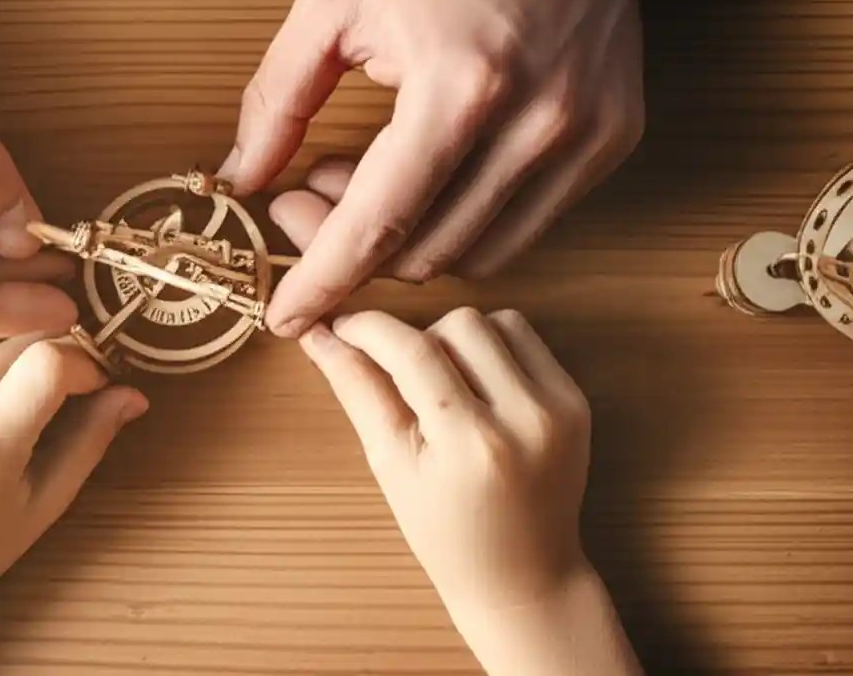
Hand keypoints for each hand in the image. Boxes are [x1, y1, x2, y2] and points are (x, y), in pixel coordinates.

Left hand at [0, 334, 148, 608]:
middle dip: (58, 351)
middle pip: (22, 337)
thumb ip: (90, 440)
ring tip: (13, 398)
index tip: (97, 382)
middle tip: (68, 385)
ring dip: (13, 352)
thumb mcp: (45, 502)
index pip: (51, 362)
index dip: (86, 363)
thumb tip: (134, 392)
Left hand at [221, 0, 644, 335]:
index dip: (323, 280)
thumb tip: (246, 174)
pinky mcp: (613, 137)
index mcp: (461, 86)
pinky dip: (464, 221)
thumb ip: (279, 96)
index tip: (286, 315)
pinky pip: (525, 224)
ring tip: (365, 176)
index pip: (380, 224)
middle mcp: (535, 123)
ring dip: (408, 240)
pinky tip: (427, 173)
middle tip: (307, 196)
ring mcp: (585, 134)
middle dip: (352, 246)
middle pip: (425, 251)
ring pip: (476, 252)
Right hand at [300, 308, 589, 613]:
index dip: (368, 328)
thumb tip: (319, 335)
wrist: (524, 575)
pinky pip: (526, 339)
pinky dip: (493, 348)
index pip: (411, 352)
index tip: (341, 326)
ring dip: (458, 339)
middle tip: (400, 376)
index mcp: (470, 443)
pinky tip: (477, 387)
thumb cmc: (446, 533)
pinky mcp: (576, 401)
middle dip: (417, 339)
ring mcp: (559, 408)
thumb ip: (358, 391)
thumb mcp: (390, 466)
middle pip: (457, 324)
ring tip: (444, 385)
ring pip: (495, 322)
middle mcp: (524, 418)